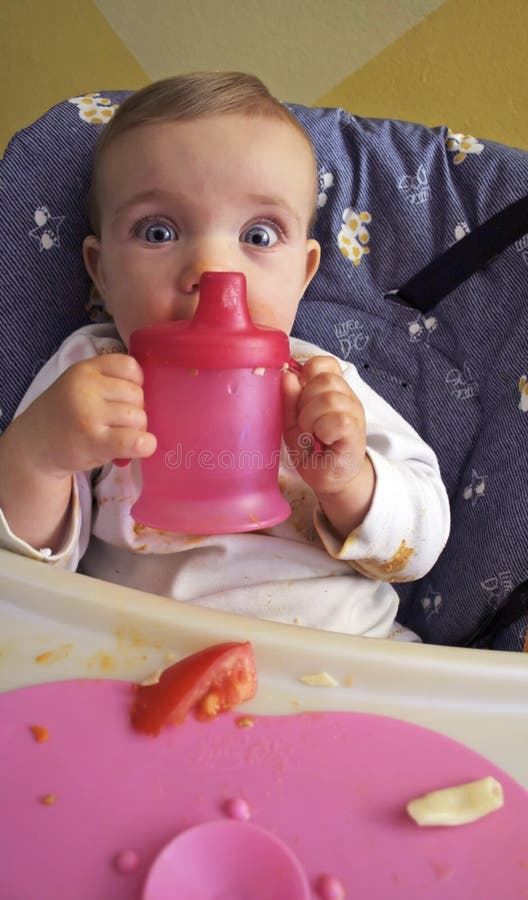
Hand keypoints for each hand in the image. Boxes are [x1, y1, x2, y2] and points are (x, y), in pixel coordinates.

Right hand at [16, 353, 156, 476]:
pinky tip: (141, 447)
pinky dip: (145, 445)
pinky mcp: (93, 441)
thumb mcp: (81, 386)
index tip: (124, 397)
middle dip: (136, 410)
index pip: (130, 366)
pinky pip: (134, 440)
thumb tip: (158, 394)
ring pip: (138, 418)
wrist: (35, 445)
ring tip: (117, 436)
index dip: (136, 383)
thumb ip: (111, 382)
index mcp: (86, 369)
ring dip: (136, 430)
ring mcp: (88, 414)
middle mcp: (85, 388)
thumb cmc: (68, 415)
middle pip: (137, 395)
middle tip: (118, 424)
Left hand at [282, 356, 374, 536]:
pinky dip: (323, 430)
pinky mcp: (356, 432)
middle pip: (325, 379)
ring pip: (330, 398)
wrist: (330, 479)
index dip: (308, 374)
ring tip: (311, 433)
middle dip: (305, 401)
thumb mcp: (293, 424)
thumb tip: (287, 374)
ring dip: (311, 418)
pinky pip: (338, 420)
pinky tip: (323, 439)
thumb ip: (289, 400)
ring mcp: (354, 414)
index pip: (324, 363)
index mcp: (331, 390)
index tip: (300, 397)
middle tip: (304, 423)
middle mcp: (346, 397)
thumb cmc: (312, 449)